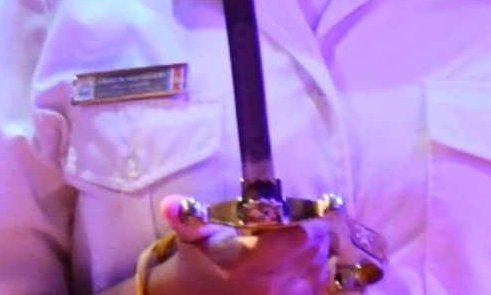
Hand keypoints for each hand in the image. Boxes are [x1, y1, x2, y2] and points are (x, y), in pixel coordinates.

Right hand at [145, 195, 333, 294]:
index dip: (307, 221)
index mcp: (245, 263)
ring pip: (320, 270)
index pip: (296, 238)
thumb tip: (170, 203)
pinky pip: (317, 288)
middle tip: (307, 220)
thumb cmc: (198, 262)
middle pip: (313, 252)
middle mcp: (268, 285)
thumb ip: (187, 217)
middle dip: (316, 233)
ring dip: (319, 252)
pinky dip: (317, 272)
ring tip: (307, 240)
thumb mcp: (192, 236)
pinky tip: (305, 263)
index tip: (302, 211)